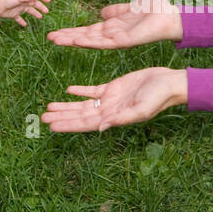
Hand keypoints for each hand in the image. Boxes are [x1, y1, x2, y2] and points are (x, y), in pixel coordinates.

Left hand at [0, 0, 50, 26]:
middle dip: (40, 7)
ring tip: (40, 17)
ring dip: (34, 13)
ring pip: (28, 11)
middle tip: (46, 12)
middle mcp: (22, 2)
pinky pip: (19, 18)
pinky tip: (25, 25)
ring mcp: (18, 8)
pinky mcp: (13, 14)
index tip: (48, 1)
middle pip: (34, 4)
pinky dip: (22, 21)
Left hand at [41, 66, 187, 132]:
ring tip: (49, 107)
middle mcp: (109, 110)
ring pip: (83, 104)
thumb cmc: (159, 97)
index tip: (51, 126)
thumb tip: (101, 128)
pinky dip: (80, 91)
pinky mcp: (114, 88)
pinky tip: (68, 90)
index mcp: (114, 117)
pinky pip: (93, 91)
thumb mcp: (141, 108)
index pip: (85, 123)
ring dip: (66, 106)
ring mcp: (110, 99)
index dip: (68, 125)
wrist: (169, 83)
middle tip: (42, 117)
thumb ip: (121, 118)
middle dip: (61, 116)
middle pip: (79, 115)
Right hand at [46, 0, 181, 49]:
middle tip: (48, 38)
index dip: (72, 32)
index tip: (56, 32)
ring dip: (72, 40)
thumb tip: (102, 12)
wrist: (171, 17)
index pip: (88, 31)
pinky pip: (103, 42)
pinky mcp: (124, 41)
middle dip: (67, 38)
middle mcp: (112, 35)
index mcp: (113, 28)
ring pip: (90, 41)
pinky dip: (89, 41)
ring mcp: (117, 39)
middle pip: (85, 37)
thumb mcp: (130, 8)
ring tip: (55, 40)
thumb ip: (116, 11)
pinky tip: (76, 40)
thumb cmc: (155, 12)